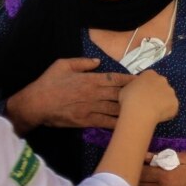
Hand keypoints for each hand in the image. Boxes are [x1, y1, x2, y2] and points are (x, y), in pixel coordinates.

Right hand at [7, 58, 135, 131]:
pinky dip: (118, 123)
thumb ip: (82, 62)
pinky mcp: (86, 121)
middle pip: (119, 94)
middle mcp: (94, 93)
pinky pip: (106, 122)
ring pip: (116, 108)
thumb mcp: (63, 64)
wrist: (36, 104)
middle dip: (135, 94)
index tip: (142, 81)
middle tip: (149, 96)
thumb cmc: (48, 82)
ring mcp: (91, 108)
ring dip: (130, 109)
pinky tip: (129, 124)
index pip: (115, 78)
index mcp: (90, 78)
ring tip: (145, 110)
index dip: (130, 80)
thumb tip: (98, 61)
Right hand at [119, 70, 178, 122]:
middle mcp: (162, 80)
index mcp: (149, 74)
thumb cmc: (129, 99)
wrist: (140, 111)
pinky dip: (167, 112)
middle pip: (161, 85)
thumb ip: (133, 87)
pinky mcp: (175, 103)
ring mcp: (170, 91)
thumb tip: (135, 91)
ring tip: (153, 111)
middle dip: (157, 93)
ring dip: (163, 102)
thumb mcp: (125, 89)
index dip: (147, 86)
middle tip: (149, 103)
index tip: (143, 94)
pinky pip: (171, 108)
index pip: (150, 77)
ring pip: (168, 96)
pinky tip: (158, 117)